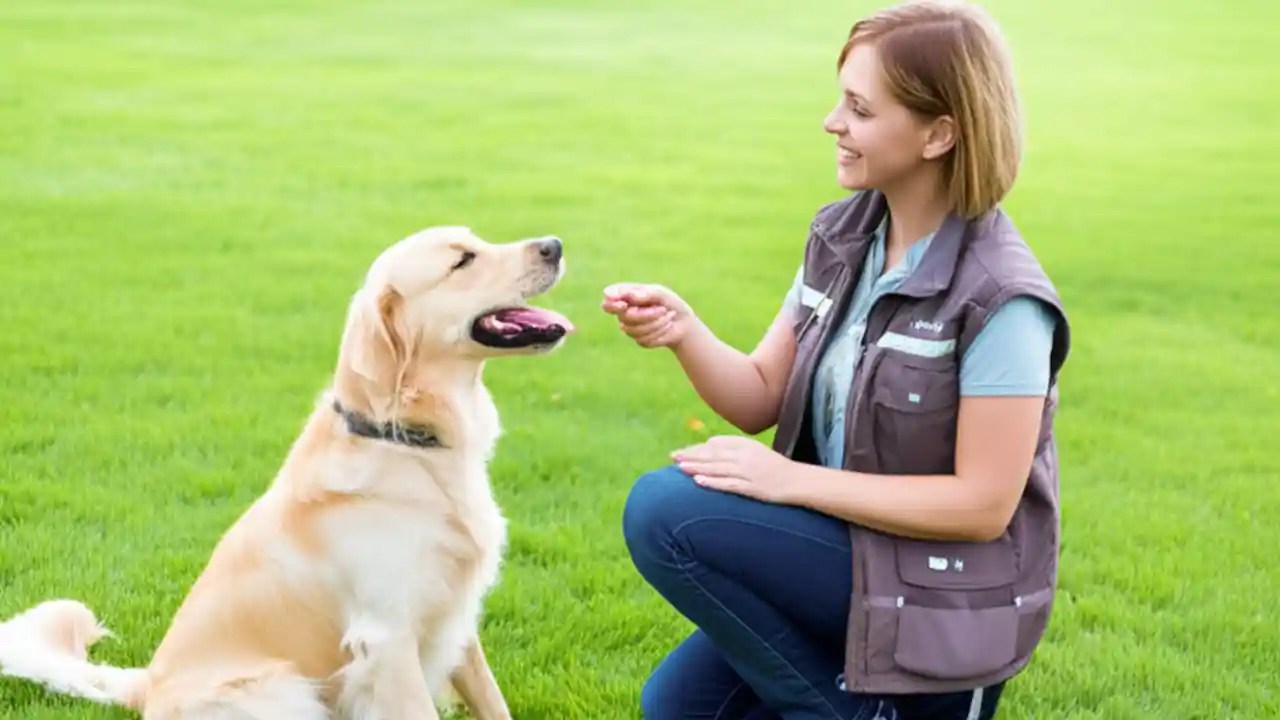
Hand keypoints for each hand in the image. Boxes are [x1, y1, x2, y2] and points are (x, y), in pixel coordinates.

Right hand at [601, 283, 697, 348]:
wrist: (682, 321)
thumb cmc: (670, 302)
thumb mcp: (662, 294)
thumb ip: (646, 294)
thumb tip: (630, 296)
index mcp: (626, 296)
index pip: (609, 302)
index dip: (612, 304)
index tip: (622, 304)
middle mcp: (625, 312)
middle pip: (625, 317)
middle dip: (646, 314)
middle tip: (663, 309)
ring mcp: (630, 327)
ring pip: (634, 330)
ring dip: (656, 324)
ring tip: (668, 316)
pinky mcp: (639, 339)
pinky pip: (643, 339)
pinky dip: (659, 332)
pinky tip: (666, 326)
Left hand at [671, 435, 798, 503]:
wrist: (797, 481)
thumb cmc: (773, 466)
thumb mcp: (754, 450)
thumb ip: (733, 446)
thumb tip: (710, 443)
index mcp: (745, 445)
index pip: (715, 444)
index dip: (697, 449)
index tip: (682, 452)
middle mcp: (745, 456)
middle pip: (713, 455)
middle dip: (691, 456)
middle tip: (673, 457)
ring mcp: (749, 472)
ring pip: (718, 469)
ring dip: (698, 468)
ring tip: (680, 468)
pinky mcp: (752, 488)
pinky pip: (729, 484)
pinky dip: (713, 483)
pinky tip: (699, 482)